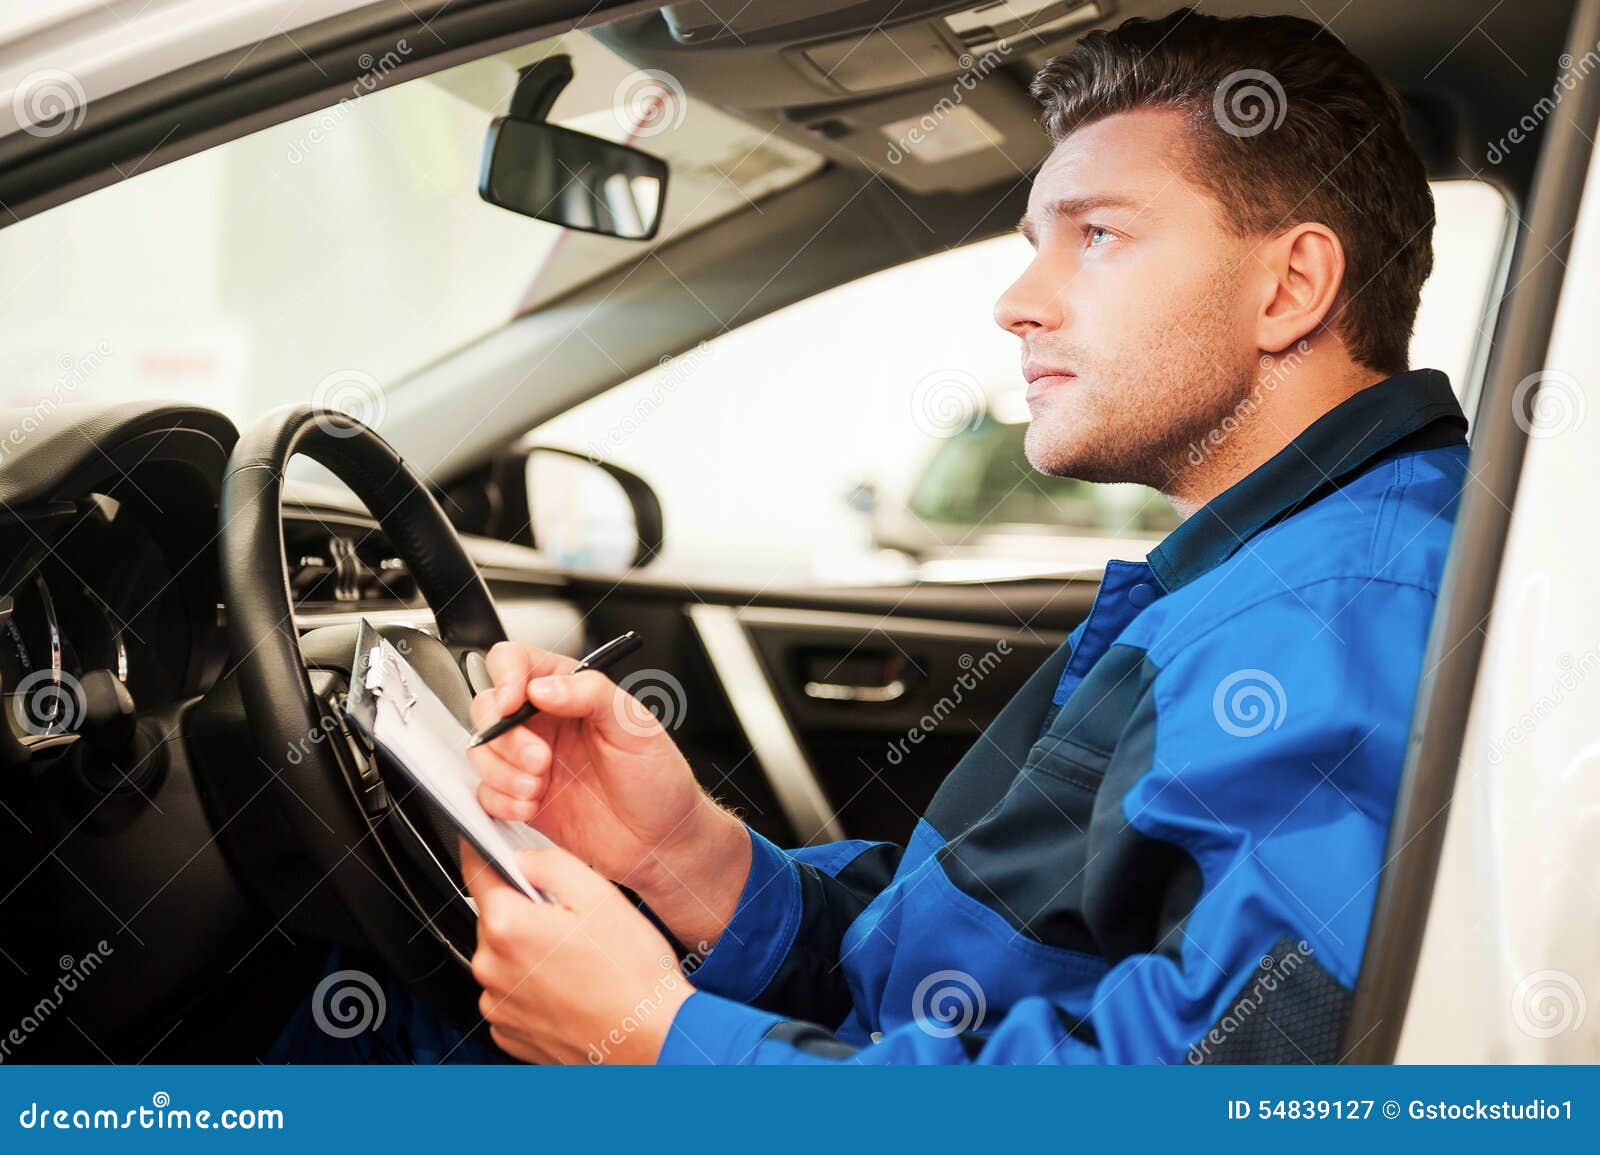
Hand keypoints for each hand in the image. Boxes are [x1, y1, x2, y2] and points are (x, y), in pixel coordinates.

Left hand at [462, 839, 692, 1064]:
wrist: (652, 1038)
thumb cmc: (631, 974)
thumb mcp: (599, 894)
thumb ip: (550, 863)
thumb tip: (522, 858)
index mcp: (508, 926)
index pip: (476, 870)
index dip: (486, 850)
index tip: (490, 843)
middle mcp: (492, 968)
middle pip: (494, 916)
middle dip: (524, 909)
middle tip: (569, 918)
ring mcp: (499, 1005)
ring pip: (503, 956)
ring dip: (529, 950)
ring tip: (576, 959)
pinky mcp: (509, 1032)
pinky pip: (510, 992)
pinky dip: (532, 985)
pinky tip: (569, 986)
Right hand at [467, 641, 748, 946]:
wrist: (660, 840)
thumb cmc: (657, 778)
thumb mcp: (634, 725)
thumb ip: (590, 693)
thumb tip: (542, 686)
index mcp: (569, 690)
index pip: (516, 662)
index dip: (505, 676)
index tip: (513, 702)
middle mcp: (543, 721)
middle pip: (488, 708)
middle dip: (506, 737)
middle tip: (541, 760)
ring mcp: (528, 760)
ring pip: (481, 751)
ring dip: (502, 772)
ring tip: (539, 787)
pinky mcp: (520, 797)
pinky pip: (485, 793)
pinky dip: (501, 801)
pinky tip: (532, 806)